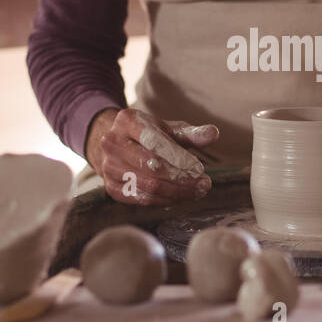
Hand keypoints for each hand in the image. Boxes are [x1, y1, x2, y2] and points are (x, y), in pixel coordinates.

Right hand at [86, 107, 219, 205]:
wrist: (116, 145)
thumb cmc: (148, 136)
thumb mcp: (169, 129)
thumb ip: (192, 133)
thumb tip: (213, 134)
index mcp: (127, 121)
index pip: (154, 142)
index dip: (178, 157)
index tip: (200, 168)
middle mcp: (112, 143)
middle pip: (151, 167)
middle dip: (182, 179)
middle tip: (205, 184)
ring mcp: (109, 167)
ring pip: (148, 186)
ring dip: (177, 192)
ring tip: (197, 191)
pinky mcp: (111, 187)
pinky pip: (142, 199)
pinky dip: (165, 200)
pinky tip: (181, 197)